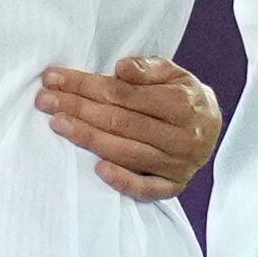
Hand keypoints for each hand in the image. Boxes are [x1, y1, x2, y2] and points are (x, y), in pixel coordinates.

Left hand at [39, 53, 220, 199]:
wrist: (212, 128)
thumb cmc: (184, 96)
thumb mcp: (174, 73)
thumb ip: (148, 69)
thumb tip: (121, 68)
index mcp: (182, 104)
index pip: (123, 94)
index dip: (87, 85)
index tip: (55, 78)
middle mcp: (181, 137)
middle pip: (119, 121)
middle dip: (78, 108)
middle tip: (45, 100)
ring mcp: (178, 164)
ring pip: (126, 152)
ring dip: (87, 138)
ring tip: (57, 123)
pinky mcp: (173, 186)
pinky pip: (146, 188)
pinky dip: (122, 180)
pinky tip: (98, 169)